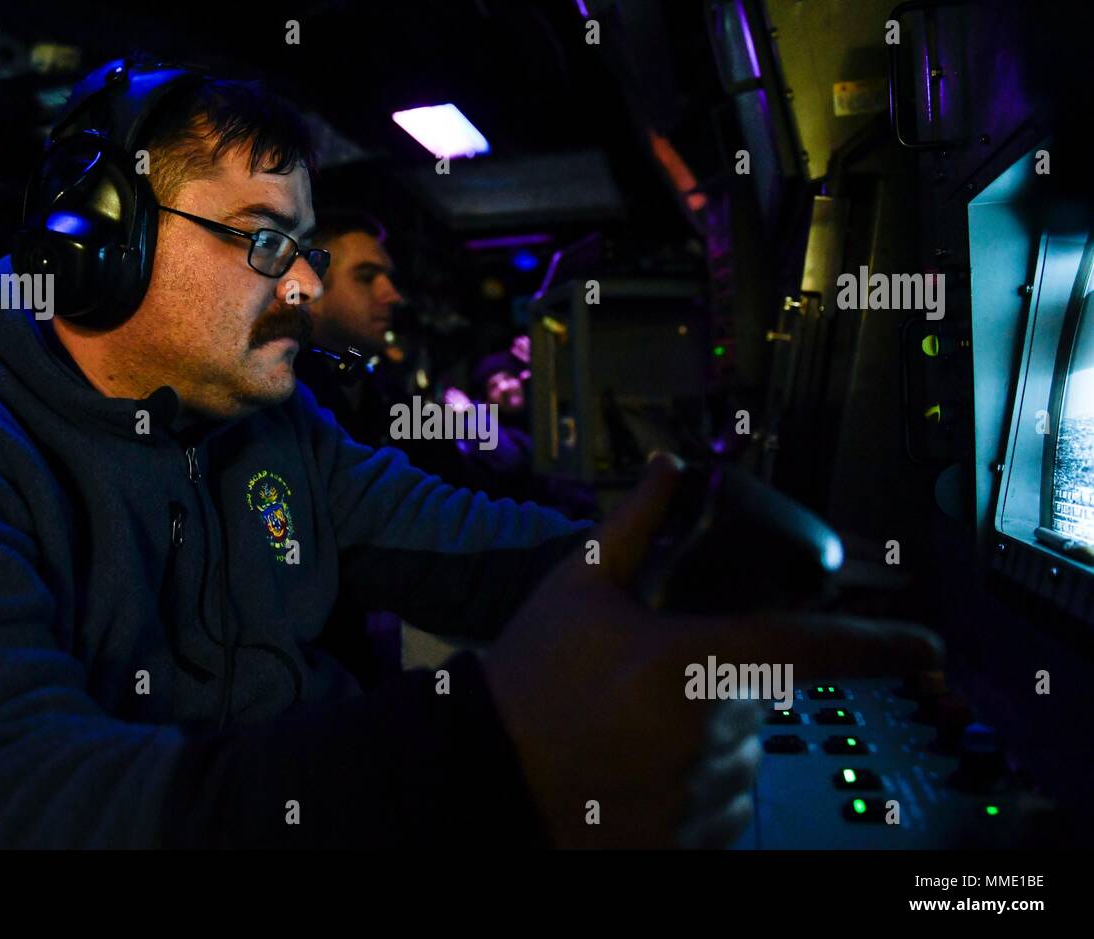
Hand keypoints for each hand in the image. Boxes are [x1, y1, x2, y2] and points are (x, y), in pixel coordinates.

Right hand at [479, 455, 942, 847]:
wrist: (481, 770)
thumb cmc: (529, 679)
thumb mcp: (580, 588)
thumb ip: (638, 525)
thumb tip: (666, 470)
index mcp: (693, 664)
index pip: (814, 649)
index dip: (884, 645)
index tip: (930, 647)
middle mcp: (709, 736)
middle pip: (762, 700)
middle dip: (726, 683)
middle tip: (656, 677)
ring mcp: (702, 798)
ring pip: (742, 755)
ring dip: (708, 737)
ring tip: (635, 727)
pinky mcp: (688, 843)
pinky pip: (723, 805)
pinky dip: (696, 785)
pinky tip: (639, 767)